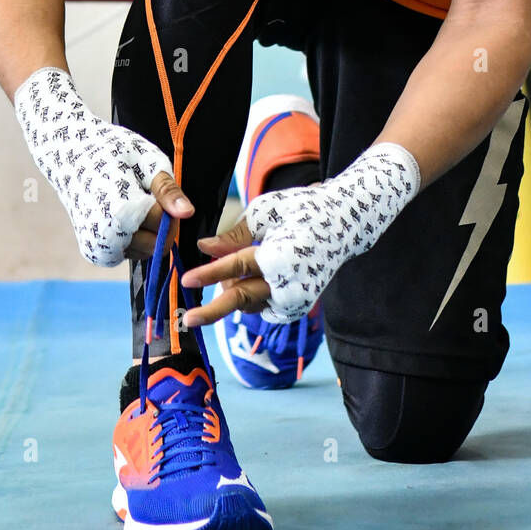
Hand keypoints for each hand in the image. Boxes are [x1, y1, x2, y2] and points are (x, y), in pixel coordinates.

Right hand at [14, 66, 193, 266]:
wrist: (68, 155)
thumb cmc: (111, 150)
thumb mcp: (146, 161)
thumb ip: (168, 191)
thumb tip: (188, 213)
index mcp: (120, 213)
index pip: (164, 226)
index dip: (168, 208)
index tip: (155, 188)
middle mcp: (106, 238)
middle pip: (156, 245)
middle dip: (160, 224)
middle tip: (146, 196)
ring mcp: (98, 248)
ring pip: (144, 252)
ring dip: (146, 232)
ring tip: (130, 202)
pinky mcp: (94, 253)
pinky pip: (128, 253)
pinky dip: (132, 238)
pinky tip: (121, 215)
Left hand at [184, 143, 420, 325]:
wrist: (344, 224)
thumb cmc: (301, 209)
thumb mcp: (266, 212)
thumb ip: (234, 236)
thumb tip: (204, 248)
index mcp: (282, 256)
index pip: (238, 268)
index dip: (209, 273)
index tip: (186, 280)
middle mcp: (291, 284)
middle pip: (243, 299)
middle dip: (213, 310)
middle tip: (188, 319)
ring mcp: (296, 300)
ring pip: (249, 303)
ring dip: (234, 287)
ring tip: (241, 261)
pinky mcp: (297, 308)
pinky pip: (262, 307)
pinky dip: (251, 295)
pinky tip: (255, 275)